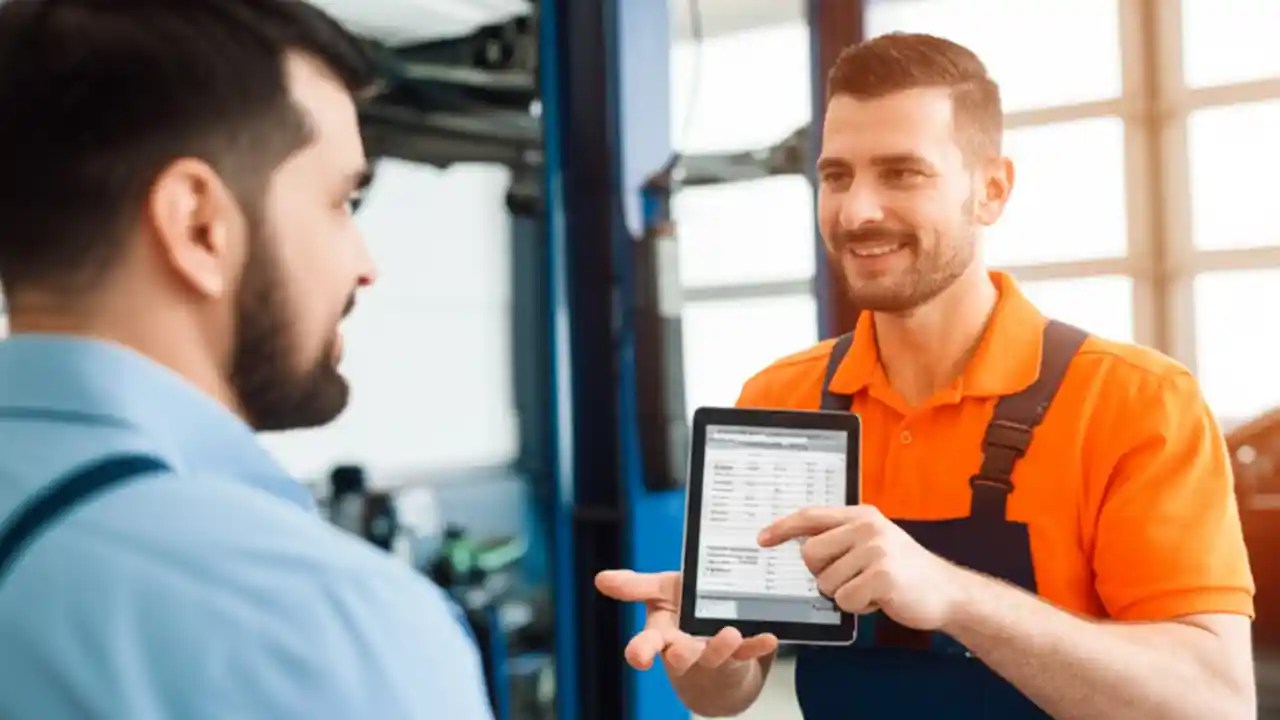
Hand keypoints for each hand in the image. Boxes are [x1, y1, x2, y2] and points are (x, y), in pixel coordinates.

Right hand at [593, 570, 778, 676]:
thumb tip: (600, 578)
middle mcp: (685, 648)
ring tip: (729, 634)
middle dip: (680, 655)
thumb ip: (635, 586)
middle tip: (679, 651)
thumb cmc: (682, 611)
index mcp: (662, 634)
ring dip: (720, 647)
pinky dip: (758, 645)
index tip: (638, 658)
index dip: (640, 653)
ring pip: (715, 655)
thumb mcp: (660, 594)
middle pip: (679, 656)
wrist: (713, 636)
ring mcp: (713, 654)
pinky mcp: (740, 655)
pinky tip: (769, 637)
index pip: (645, 646)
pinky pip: (750, 652)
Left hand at [758, 505, 969, 630]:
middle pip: (810, 555)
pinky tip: (880, 599)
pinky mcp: (882, 576)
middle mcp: (867, 527)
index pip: (811, 516)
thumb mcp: (874, 542)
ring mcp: (875, 550)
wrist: (947, 591)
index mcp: (862, 516)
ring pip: (826, 582)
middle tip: (851, 578)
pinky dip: (858, 607)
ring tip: (872, 588)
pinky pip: (845, 600)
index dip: (783, 527)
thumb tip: (801, 545)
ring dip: (845, 594)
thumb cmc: (905, 571)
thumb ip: (842, 538)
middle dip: (823, 575)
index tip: (763, 539)